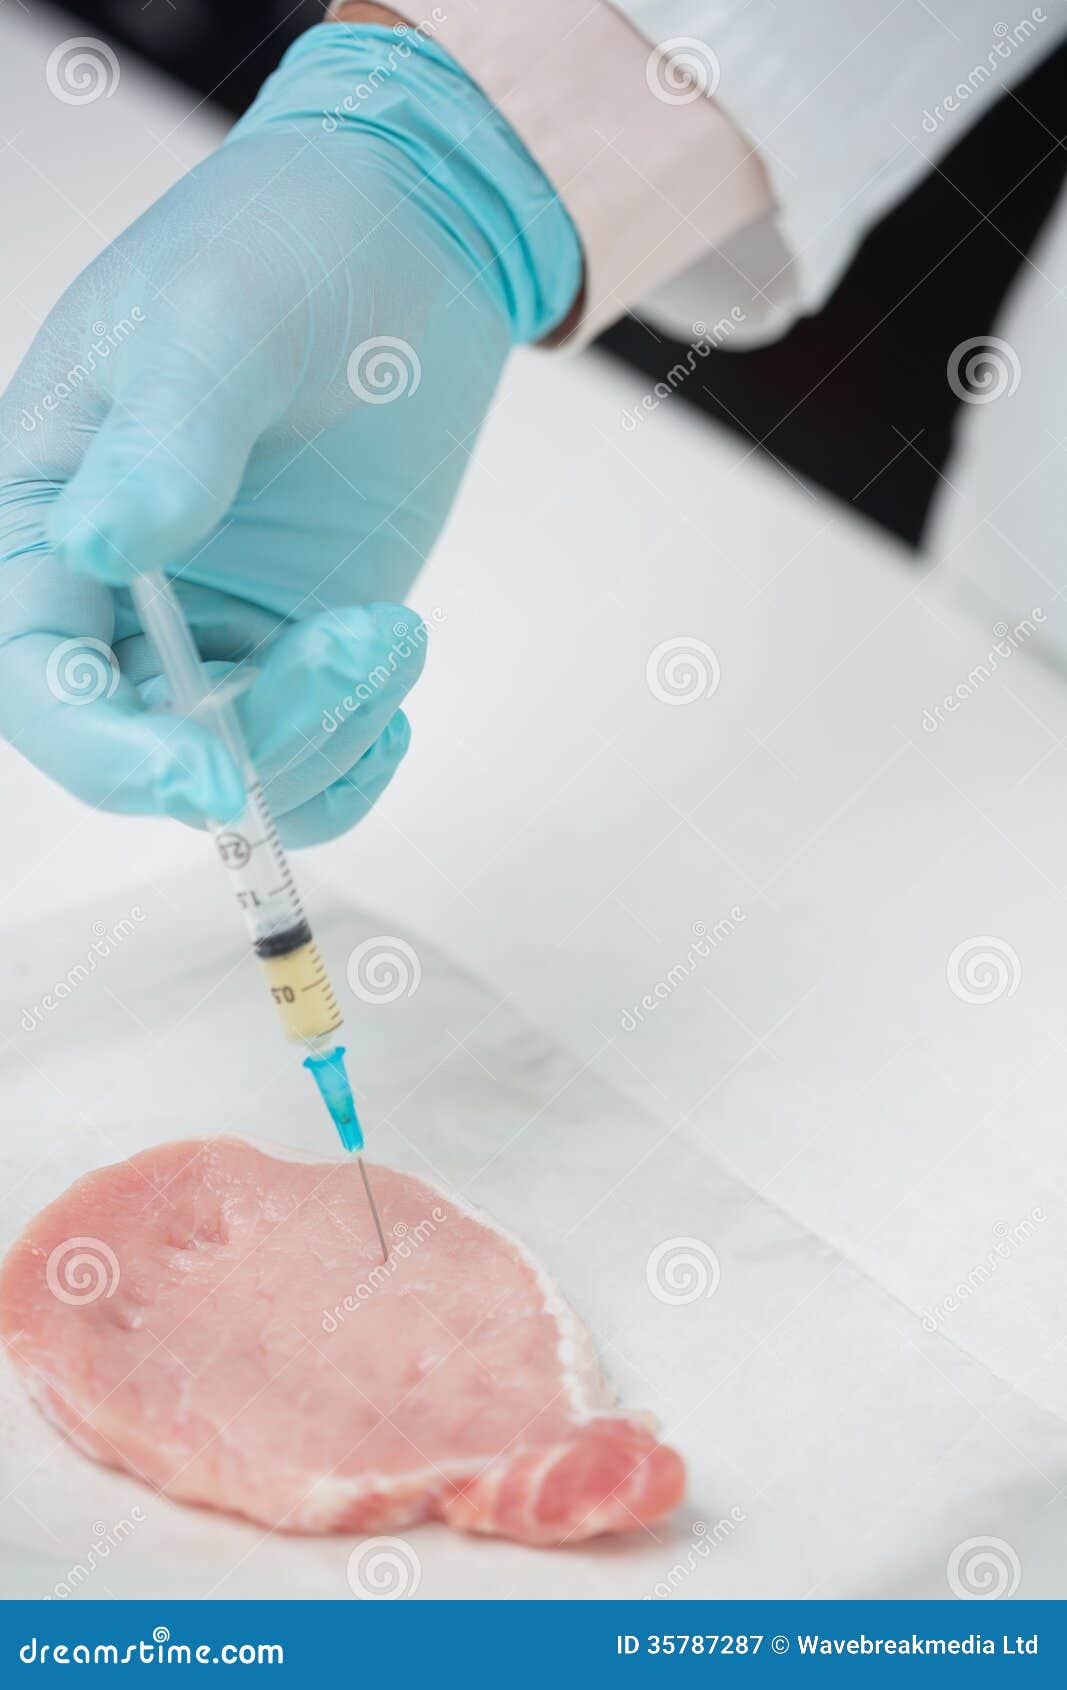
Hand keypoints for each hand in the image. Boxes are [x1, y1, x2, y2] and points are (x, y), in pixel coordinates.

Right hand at [0, 22, 580, 844]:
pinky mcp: (297, 635)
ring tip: (393, 632)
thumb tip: (94, 546)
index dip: (107, 752)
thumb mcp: (214, 327)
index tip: (210, 780)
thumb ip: (162, 443)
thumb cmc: (278, 249)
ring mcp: (211, 624)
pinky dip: (350, 756)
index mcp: (44, 516)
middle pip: (144, 745)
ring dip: (325, 733)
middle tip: (361, 650)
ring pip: (241, 763)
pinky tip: (390, 687)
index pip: (36, 678)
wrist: (401, 235)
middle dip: (259, 741)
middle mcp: (114, 593)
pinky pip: (304, 753)